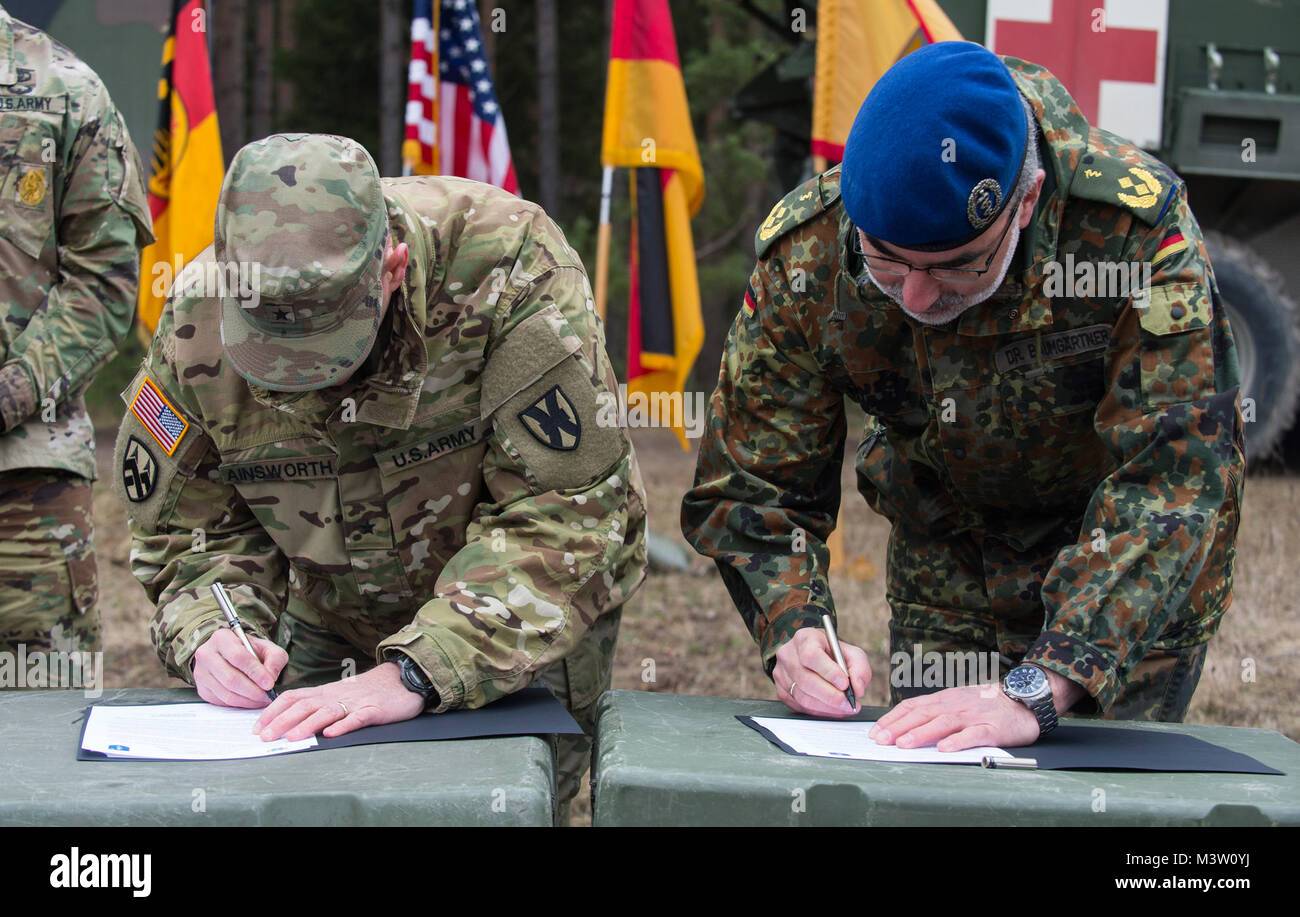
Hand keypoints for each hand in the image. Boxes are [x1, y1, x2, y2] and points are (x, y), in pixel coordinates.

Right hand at [193, 627, 286, 708]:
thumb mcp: (267, 647)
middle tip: (268, 695)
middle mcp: (206, 654)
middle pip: (231, 679)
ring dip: (248, 700)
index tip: (269, 684)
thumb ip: (274, 658)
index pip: (238, 657)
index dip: (256, 672)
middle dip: (253, 691)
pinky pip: (222, 702)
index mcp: (221, 638)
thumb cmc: (250, 650)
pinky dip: (240, 704)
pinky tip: (251, 701)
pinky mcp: (202, 689)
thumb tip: (271, 677)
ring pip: (226, 694)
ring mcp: (201, 673)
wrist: (232, 655)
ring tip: (263, 699)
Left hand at [253, 662, 424, 741]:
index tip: (256, 727)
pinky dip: (344, 725)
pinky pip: (358, 717)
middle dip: (282, 721)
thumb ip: (316, 705)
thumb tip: (286, 721)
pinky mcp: (375, 710)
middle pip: (305, 705)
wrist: (402, 680)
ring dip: (307, 724)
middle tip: (265, 737)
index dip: (273, 711)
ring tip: (291, 738)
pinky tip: (332, 734)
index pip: (293, 697)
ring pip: (327, 711)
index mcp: (324, 692)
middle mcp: (336, 696)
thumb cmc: (367, 692)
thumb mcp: (337, 695)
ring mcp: (356, 702)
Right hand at [772, 626, 870, 716]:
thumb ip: (859, 667)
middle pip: (805, 680)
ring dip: (827, 707)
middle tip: (849, 703)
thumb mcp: (851, 652)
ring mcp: (781, 673)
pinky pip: (800, 706)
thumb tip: (857, 688)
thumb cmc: (832, 654)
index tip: (845, 684)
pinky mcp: (781, 690)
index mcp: (805, 638)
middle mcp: (788, 655)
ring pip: (802, 696)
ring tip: (845, 708)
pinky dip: (820, 712)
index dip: (828, 672)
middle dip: (831, 696)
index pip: (811, 656)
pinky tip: (833, 709)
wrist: (814, 656)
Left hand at [869, 682, 1040, 750]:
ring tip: (905, 744)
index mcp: (944, 699)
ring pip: (944, 723)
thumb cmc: (985, 704)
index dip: (893, 719)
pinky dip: (958, 741)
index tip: (876, 731)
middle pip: (923, 714)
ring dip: (922, 733)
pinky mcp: (992, 728)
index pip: (912, 706)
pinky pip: (973, 734)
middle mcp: (955, 704)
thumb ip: (934, 712)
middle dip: (899, 727)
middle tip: (881, 740)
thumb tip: (904, 726)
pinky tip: (945, 748)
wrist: (1022, 700)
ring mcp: (973, 715)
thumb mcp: (956, 702)